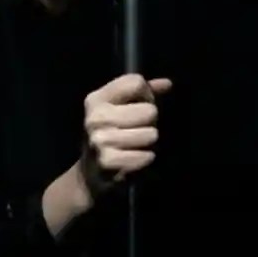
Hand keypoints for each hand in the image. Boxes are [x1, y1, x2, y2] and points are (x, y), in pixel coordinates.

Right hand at [79, 74, 172, 199]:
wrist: (90, 174)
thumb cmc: (110, 135)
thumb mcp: (119, 109)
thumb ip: (144, 93)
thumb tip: (167, 83)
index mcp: (97, 99)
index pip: (136, 82)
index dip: (146, 94)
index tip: (140, 105)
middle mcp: (96, 117)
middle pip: (149, 110)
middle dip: (150, 122)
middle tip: (137, 130)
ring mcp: (100, 140)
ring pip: (151, 134)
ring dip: (148, 142)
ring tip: (136, 145)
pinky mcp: (108, 161)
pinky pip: (146, 155)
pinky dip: (145, 158)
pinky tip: (134, 159)